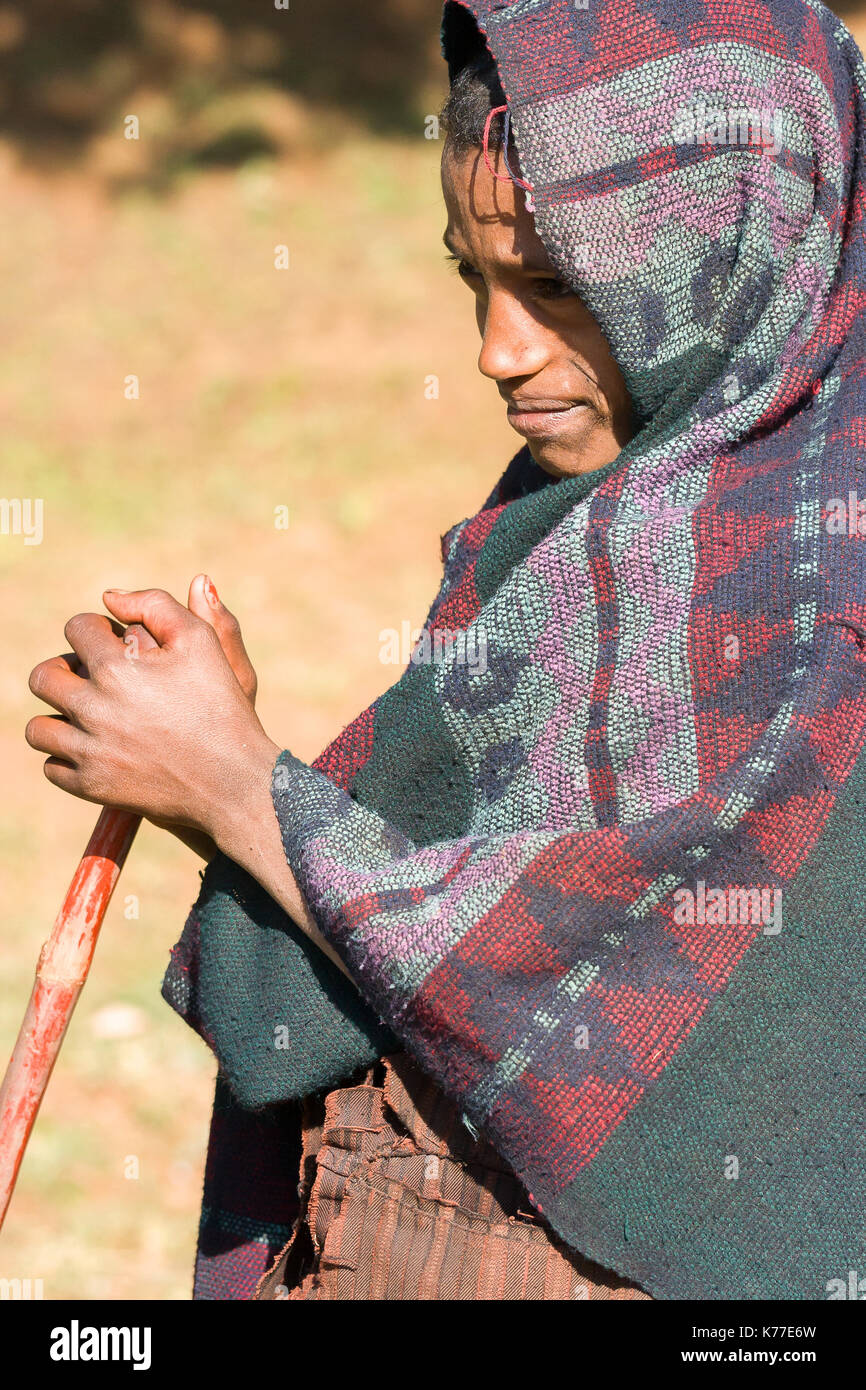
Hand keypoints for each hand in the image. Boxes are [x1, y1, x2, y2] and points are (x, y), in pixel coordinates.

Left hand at [25, 587, 279, 843]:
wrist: (233, 782)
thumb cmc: (222, 707)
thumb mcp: (202, 643)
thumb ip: (156, 605)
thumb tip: (109, 597)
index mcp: (116, 668)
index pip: (77, 629)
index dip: (95, 630)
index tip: (113, 643)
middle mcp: (93, 708)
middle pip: (44, 677)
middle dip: (65, 670)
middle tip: (91, 678)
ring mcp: (89, 751)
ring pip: (38, 728)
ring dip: (58, 716)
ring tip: (86, 715)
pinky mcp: (92, 786)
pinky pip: (52, 767)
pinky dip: (67, 757)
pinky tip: (94, 748)